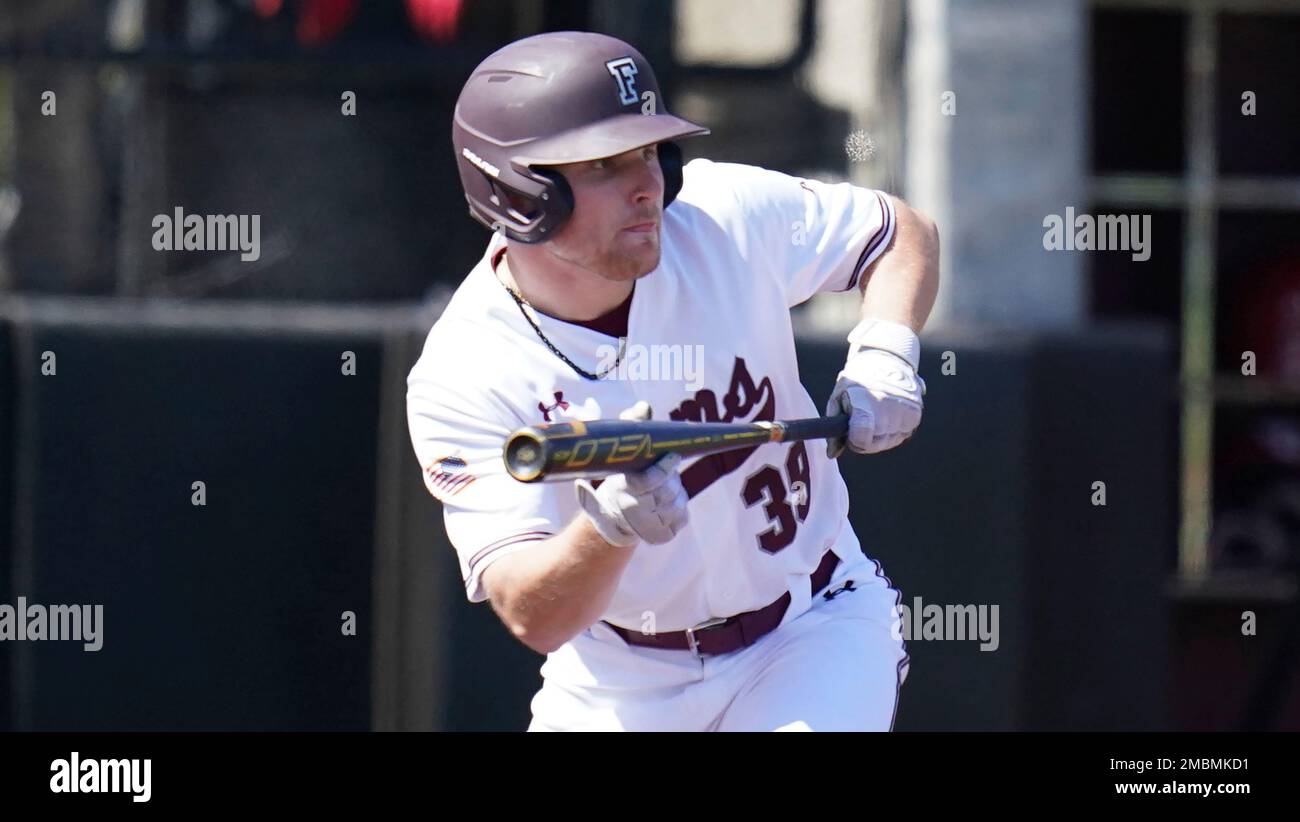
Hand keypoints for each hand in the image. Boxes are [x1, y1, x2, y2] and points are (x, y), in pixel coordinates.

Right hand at [574, 401, 689, 547]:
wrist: (615, 516)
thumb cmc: (622, 475)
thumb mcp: (621, 451)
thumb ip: (632, 426)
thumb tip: (643, 407)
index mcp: (624, 490)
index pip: (648, 482)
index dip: (662, 470)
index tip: (673, 456)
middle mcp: (636, 511)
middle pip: (666, 492)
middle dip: (671, 478)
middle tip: (669, 466)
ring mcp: (650, 526)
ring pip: (677, 504)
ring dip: (676, 493)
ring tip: (666, 487)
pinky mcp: (663, 535)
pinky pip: (682, 518)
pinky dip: (679, 509)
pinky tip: (669, 503)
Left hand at [825, 319, 925, 457]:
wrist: (888, 359)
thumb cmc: (858, 379)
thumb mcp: (839, 396)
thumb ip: (834, 427)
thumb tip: (832, 454)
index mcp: (867, 403)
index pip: (861, 438)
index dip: (854, 440)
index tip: (851, 433)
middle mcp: (889, 409)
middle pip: (874, 444)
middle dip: (865, 439)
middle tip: (862, 422)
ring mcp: (905, 413)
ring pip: (888, 442)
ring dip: (879, 436)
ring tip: (875, 415)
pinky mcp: (915, 415)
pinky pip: (901, 435)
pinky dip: (892, 431)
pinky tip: (887, 415)